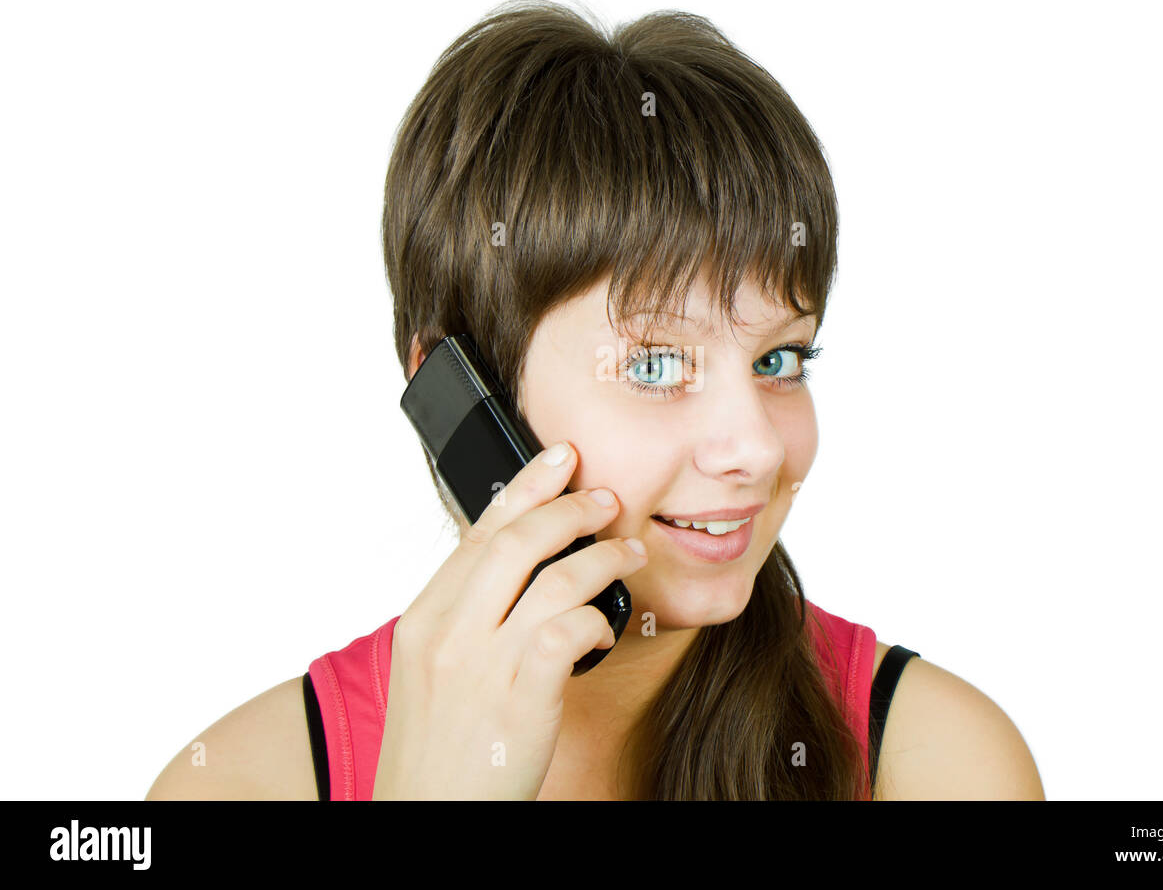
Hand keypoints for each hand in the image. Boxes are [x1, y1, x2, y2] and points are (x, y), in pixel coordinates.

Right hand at [372, 441, 646, 799]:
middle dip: (568, 509)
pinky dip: (596, 623)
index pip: (478, 535)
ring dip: (601, 558)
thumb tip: (519, 576)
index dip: (523, 489)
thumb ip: (466, 619)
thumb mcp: (432, 672)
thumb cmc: (436, 748)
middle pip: (514, 542)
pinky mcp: (519, 699)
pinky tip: (603, 634)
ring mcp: (482, 665)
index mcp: (423, 620)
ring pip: (552, 579)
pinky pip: (569, 633)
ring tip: (628, 552)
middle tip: (605, 496)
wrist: (421, 816)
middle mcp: (447, 634)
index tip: (557, 459)